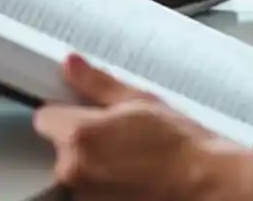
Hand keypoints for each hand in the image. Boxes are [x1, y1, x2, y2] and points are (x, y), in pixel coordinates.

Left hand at [34, 55, 234, 199]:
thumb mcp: (139, 101)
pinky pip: (91, 190)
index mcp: (79, 136)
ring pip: (77, 170)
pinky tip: (132, 174)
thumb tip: (72, 66)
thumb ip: (96, 83)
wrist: (208, 184)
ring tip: (130, 157)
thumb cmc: (183, 147)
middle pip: (60, 146)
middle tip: (116, 134)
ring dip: (94, 163)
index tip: (80, 109)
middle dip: (82, 138)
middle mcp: (75, 170)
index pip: (44, 116)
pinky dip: (105, 183)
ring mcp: (85, 196)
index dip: (64, 110)